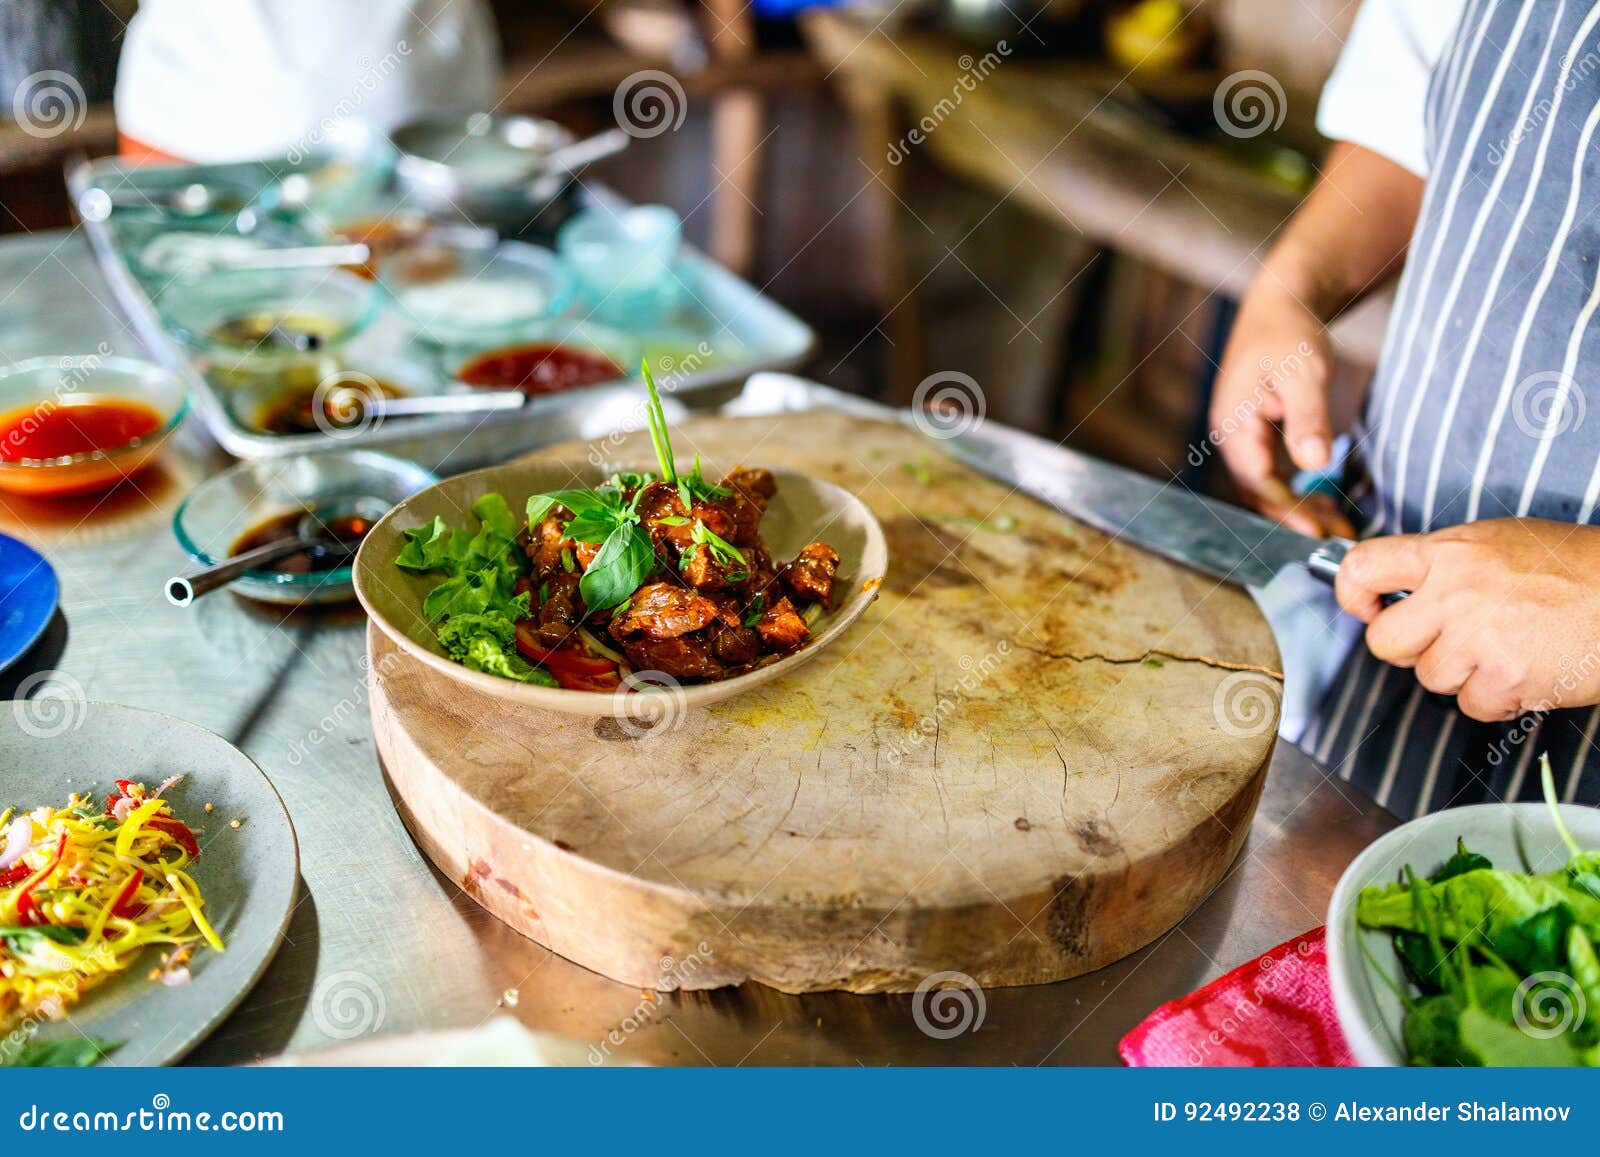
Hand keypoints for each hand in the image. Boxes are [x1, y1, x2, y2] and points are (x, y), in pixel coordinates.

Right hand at [1210, 283, 1354, 537]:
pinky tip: (1328, 503)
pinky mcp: (1258, 437)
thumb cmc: (1289, 332)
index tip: (1316, 532)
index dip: (1286, 510)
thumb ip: (1308, 418)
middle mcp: (1232, 437)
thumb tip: (1315, 463)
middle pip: (1259, 493)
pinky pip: (1275, 474)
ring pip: (1268, 488)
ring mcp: (1243, 439)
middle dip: (1295, 518)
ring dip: (1300, 509)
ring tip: (1338, 527)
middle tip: (1335, 538)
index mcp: (1233, 424)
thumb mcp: (1305, 371)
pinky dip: (1300, 492)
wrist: (1281, 305)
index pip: (1257, 481)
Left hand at [1336, 518, 1599, 720]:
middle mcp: (1455, 593)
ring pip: (1430, 678)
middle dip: (1405, 650)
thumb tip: (1400, 591)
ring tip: (1503, 649)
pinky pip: (1471, 705)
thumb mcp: (1498, 543)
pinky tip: (1523, 672)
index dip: (1353, 595)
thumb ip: (1445, 565)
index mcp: (1449, 553)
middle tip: (1439, 641)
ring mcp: (1478, 638)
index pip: (1363, 567)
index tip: (1366, 607)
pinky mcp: (1506, 677)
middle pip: (1383, 641)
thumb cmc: (1575, 567)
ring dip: (1461, 673)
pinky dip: (1495, 699)